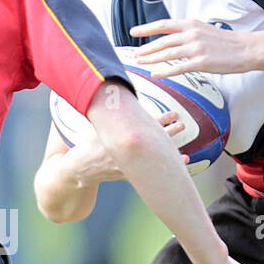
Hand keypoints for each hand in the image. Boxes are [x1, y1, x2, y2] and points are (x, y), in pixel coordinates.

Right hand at [66, 110, 188, 183]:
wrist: (77, 170)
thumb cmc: (85, 145)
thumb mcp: (93, 126)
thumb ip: (104, 112)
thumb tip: (108, 88)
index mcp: (119, 137)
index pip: (145, 126)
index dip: (162, 119)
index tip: (174, 113)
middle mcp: (125, 152)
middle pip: (153, 141)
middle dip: (169, 133)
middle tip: (182, 124)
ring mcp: (127, 165)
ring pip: (153, 159)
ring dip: (170, 154)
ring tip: (186, 153)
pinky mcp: (127, 175)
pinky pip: (149, 174)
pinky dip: (163, 173)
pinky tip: (177, 170)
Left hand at [129, 18, 256, 74]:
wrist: (245, 49)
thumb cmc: (225, 42)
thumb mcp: (204, 30)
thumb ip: (187, 33)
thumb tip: (171, 38)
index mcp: (191, 24)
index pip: (164, 25)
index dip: (146, 28)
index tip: (133, 32)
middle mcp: (192, 34)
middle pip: (162, 42)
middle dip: (146, 48)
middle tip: (134, 54)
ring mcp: (196, 49)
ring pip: (167, 55)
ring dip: (151, 59)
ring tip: (140, 63)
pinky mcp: (201, 62)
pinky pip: (178, 68)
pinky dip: (164, 72)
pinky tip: (155, 74)